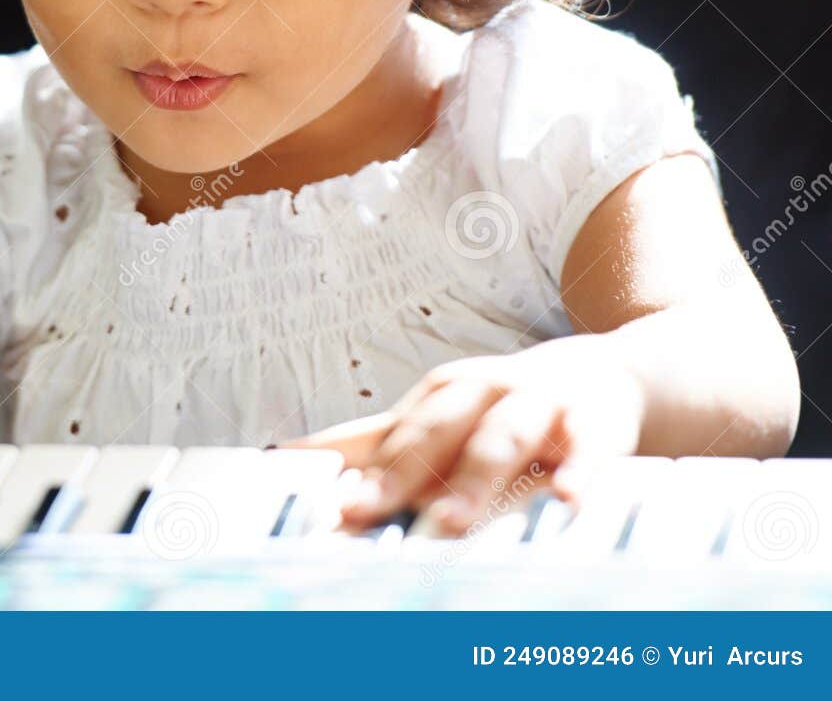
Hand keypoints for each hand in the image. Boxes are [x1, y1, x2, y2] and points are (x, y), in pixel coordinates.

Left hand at [283, 347, 644, 533]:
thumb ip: (374, 441)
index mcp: (438, 397)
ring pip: (500, 441)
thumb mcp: (440, 415)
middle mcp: (480, 394)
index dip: (355, 469)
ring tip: (449, 522)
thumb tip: (291, 457)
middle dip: (398, 476)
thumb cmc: (504, 403)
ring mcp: (537, 404)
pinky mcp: (594, 421)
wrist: (604, 373)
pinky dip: (578, 472)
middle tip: (364, 514)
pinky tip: (568, 500)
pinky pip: (587, 448)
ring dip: (474, 482)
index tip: (326, 506)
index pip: (390, 436)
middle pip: (434, 435)